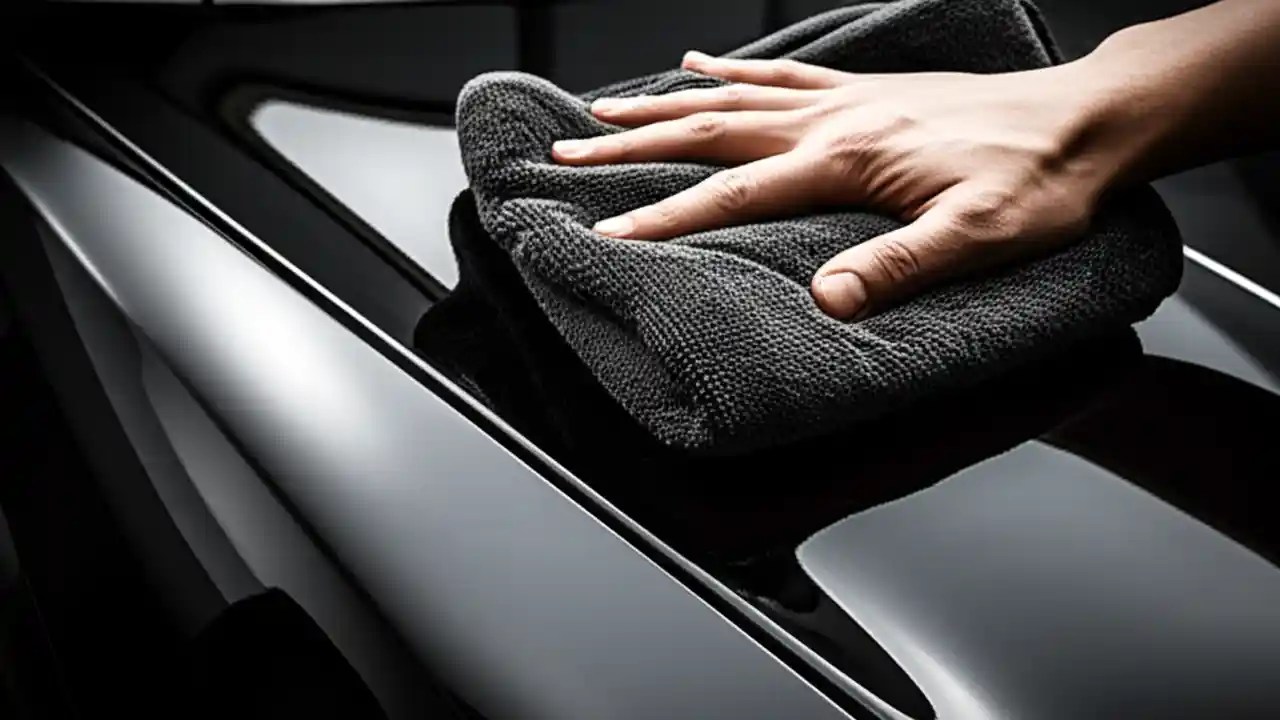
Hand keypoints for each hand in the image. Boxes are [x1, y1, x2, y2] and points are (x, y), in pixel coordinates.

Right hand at [551, 51, 1117, 319]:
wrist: (1088, 120)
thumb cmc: (1040, 181)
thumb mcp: (980, 236)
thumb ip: (899, 267)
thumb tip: (826, 300)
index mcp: (847, 160)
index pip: (735, 195)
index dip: (666, 217)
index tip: (608, 234)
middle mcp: (832, 120)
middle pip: (709, 132)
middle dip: (630, 146)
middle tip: (569, 155)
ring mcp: (844, 99)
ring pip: (730, 97)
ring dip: (660, 104)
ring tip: (601, 110)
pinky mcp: (862, 91)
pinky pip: (780, 72)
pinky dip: (731, 69)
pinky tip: (698, 63)